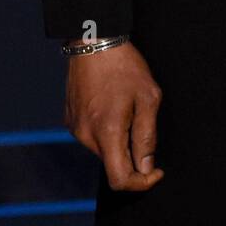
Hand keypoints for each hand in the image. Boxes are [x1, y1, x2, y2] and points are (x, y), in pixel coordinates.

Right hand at [64, 40, 163, 191]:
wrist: (94, 42)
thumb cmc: (125, 67)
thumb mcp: (148, 98)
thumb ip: (147, 137)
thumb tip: (147, 167)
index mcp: (107, 132)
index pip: (119, 179)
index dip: (140, 183)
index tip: (156, 171)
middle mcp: (86, 136)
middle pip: (112, 164)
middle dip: (133, 157)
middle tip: (145, 127)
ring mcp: (75, 129)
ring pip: (103, 150)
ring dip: (119, 141)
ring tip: (128, 109)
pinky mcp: (70, 121)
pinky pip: (92, 137)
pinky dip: (106, 131)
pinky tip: (113, 106)